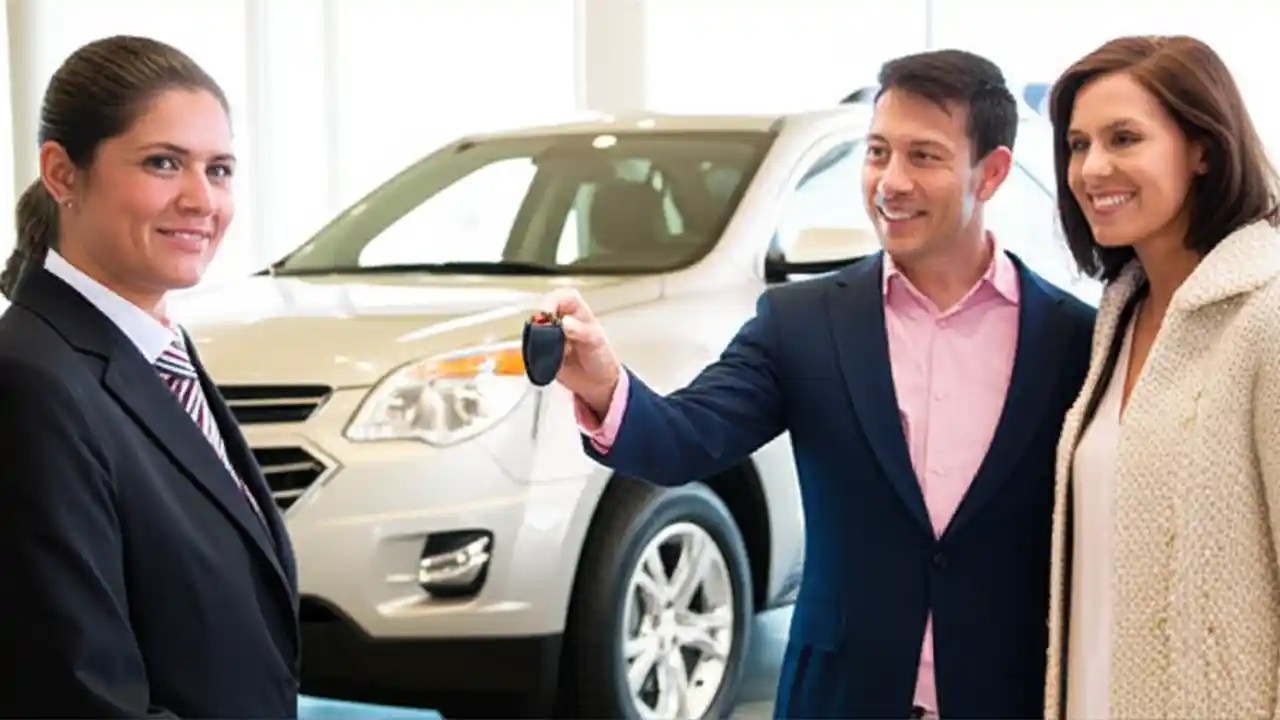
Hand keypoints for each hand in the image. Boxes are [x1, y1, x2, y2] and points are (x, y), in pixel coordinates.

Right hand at [535, 288, 620, 415]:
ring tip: (556, 352)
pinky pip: (532, 348)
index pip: (562, 297)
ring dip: (539, 340)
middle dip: (541, 322)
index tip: (547, 313)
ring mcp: (550, 336)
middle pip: (543, 311)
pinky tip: (552, 360)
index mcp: (576, 311)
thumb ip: (581, 331)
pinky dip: (537, 353)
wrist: (597, 382)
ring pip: (535, 330)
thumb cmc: (601, 356)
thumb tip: (565, 322)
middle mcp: (561, 320)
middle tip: (546, 334)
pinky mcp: (543, 351)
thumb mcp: (596, 342)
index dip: (552, 301)